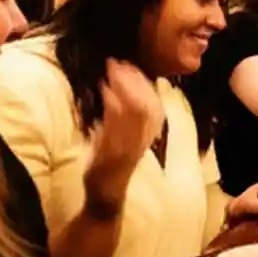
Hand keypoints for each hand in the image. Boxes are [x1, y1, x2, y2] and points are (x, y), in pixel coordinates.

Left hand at [83, 59, 164, 205]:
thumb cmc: (113, 163)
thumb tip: (116, 88)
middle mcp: (143, 139)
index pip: (153, 103)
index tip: (129, 65)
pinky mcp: (115, 154)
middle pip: (148, 103)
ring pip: (136, 111)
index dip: (142, 82)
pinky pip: (118, 126)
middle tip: (118, 62)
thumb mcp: (124, 137)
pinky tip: (104, 91)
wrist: (107, 194)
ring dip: (123, 88)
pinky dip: (112, 105)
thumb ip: (124, 117)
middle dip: (134, 79)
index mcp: (147, 134)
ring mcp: (130, 147)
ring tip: (111, 71)